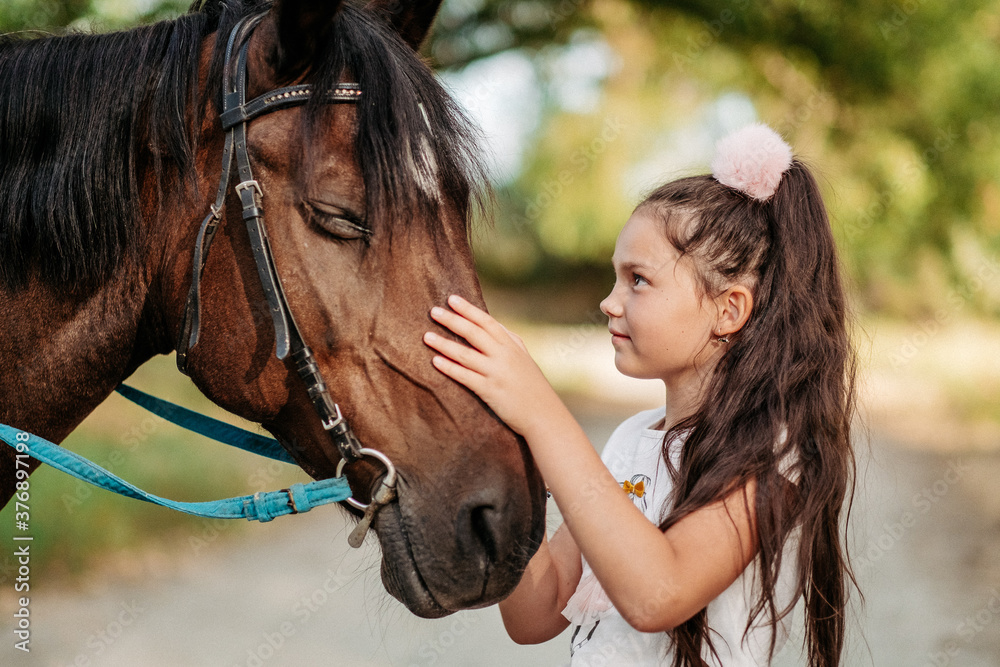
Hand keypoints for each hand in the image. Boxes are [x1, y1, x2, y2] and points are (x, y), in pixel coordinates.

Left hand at [423, 295, 561, 437]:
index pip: (487, 322)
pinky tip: (435, 361)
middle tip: (433, 311)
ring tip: (426, 336)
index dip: (469, 309)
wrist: (544, 415)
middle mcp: (504, 356)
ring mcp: (496, 373)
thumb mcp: (525, 359)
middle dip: (452, 320)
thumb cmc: (533, 387)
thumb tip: (495, 324)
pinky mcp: (490, 391)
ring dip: (444, 344)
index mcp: (512, 346)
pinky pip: (465, 377)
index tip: (452, 299)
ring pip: (465, 354)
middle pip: (474, 333)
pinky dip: (450, 368)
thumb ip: (511, 340)